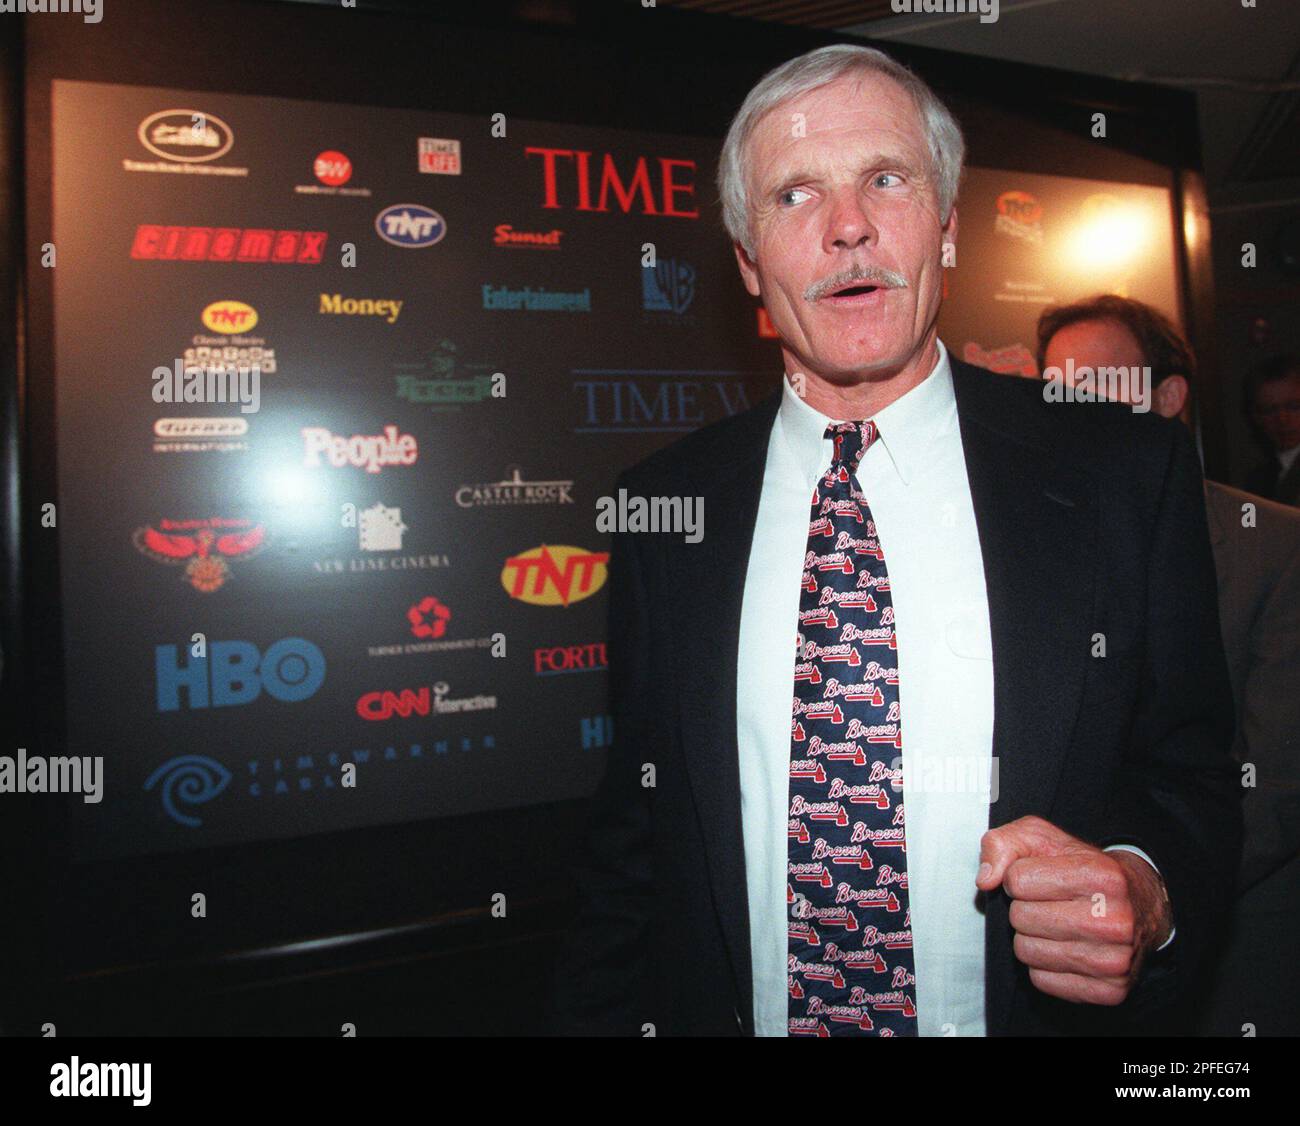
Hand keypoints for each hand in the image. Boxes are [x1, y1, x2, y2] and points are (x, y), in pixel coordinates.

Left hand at [975, 815, 1172, 1004]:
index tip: (1040, 878)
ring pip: (1027, 952)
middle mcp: (1113, 920)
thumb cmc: (1084, 868)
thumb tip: (986, 880)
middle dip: (1025, 907)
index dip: (1019, 878)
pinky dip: (1044, 965)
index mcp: (1101, 875)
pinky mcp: (1109, 991)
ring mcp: (1114, 960)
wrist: (1141, 904)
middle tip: (1048, 903)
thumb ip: (1004, 844)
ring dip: (1031, 937)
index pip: (1017, 880)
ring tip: (1055, 924)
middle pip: (1020, 918)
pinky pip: (1042, 981)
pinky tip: (1065, 947)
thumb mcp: (1043, 838)